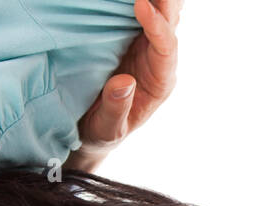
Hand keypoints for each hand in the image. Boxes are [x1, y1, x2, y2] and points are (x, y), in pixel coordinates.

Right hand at [67, 0, 182, 171]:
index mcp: (160, 82)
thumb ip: (117, 109)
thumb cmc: (104, 131)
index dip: (157, 26)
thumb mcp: (108, 128)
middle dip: (164, 3)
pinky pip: (140, 14)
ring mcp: (145, 47)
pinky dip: (141, 1)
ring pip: (159, 15)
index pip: (166, 49)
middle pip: (169, 24)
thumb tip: (124, 82)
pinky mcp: (131, 39)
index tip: (141, 5)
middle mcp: (158, 61)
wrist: (96, 131)